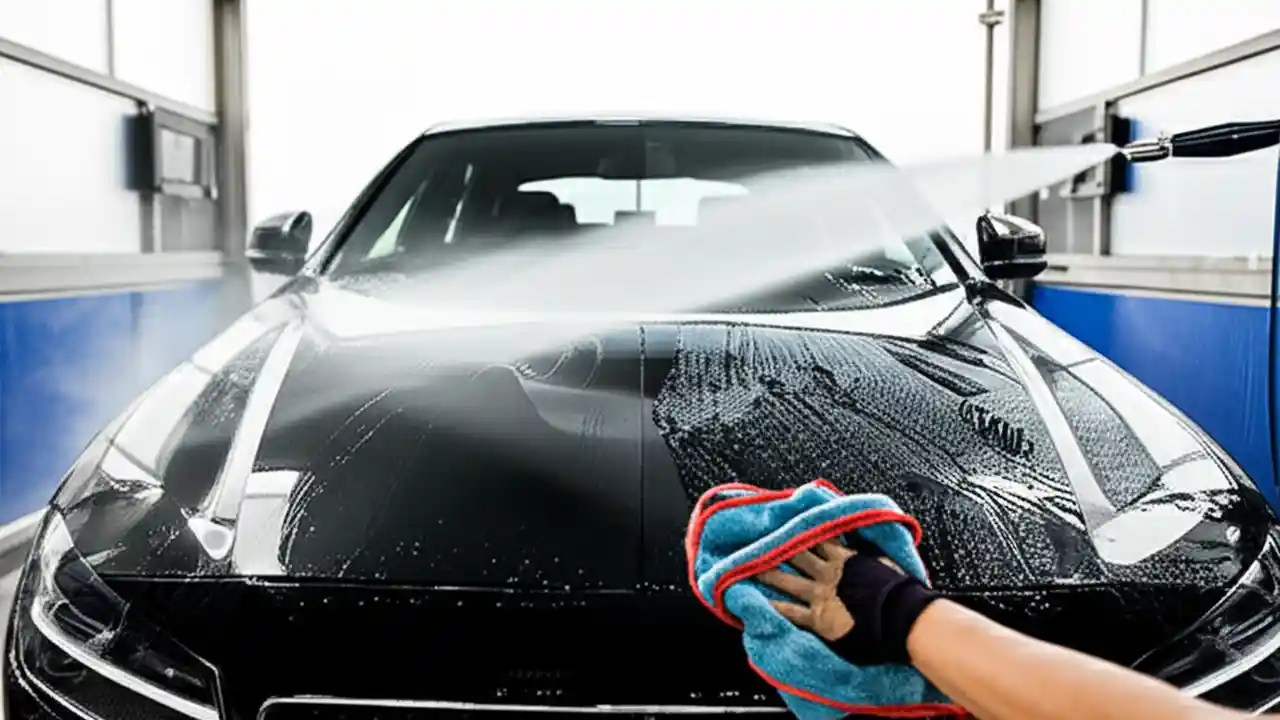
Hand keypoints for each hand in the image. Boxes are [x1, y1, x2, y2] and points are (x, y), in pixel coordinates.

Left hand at [757, 537, 933, 665]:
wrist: (904, 617)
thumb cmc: (901, 590)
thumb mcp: (885, 559)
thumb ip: (869, 545)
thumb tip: (865, 529)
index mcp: (845, 557)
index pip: (817, 538)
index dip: (800, 530)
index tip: (783, 521)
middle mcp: (828, 573)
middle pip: (795, 556)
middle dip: (776, 547)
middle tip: (756, 539)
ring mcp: (821, 594)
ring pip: (787, 580)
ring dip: (767, 573)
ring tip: (747, 566)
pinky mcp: (819, 618)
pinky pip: (792, 612)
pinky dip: (774, 607)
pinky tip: (758, 603)